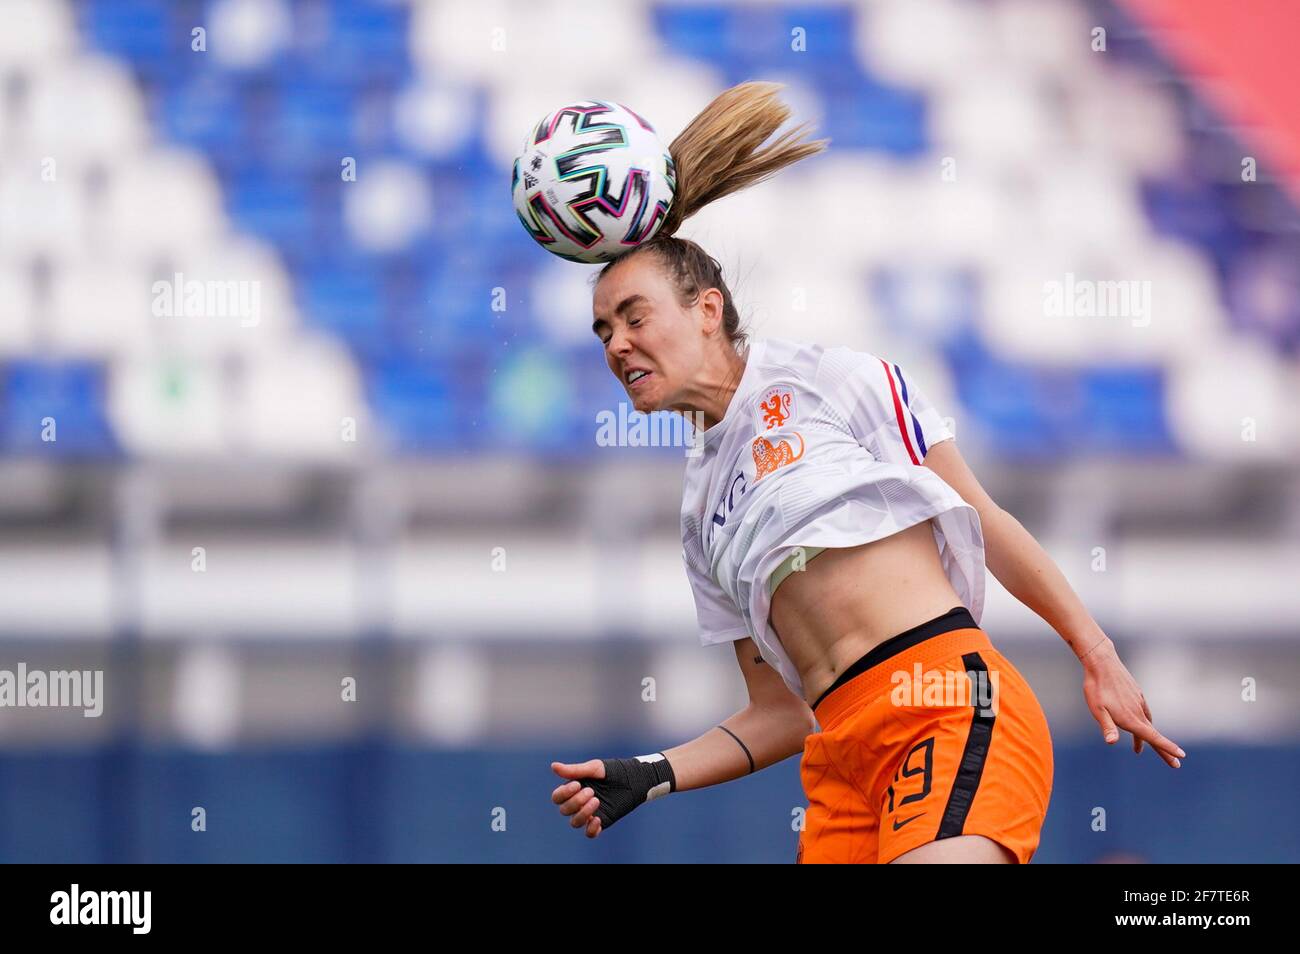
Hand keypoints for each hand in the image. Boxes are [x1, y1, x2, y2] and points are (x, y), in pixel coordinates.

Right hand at [550, 760, 605, 838]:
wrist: (634, 780)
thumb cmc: (612, 771)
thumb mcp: (594, 768)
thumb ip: (574, 770)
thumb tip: (553, 766)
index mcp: (573, 789)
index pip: (557, 797)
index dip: (564, 793)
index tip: (577, 784)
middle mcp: (579, 803)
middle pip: (564, 810)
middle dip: (576, 802)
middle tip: (592, 791)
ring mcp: (589, 813)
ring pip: (574, 822)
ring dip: (582, 813)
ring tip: (597, 800)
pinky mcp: (601, 821)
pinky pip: (589, 833)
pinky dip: (591, 828)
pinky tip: (598, 818)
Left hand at [1080, 637, 1185, 767]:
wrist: (1102, 663)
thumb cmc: (1097, 688)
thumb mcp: (1098, 710)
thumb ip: (1107, 726)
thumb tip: (1111, 743)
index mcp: (1131, 718)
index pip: (1152, 737)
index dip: (1167, 747)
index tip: (1181, 757)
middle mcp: (1138, 712)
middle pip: (1154, 735)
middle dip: (1164, 750)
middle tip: (1176, 765)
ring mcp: (1139, 703)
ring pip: (1147, 724)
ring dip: (1149, 738)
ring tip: (1139, 749)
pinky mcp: (1137, 696)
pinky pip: (1142, 714)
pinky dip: (1143, 723)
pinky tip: (1137, 724)